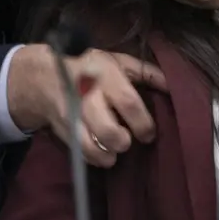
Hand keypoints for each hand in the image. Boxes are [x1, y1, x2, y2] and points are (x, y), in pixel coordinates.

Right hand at [6, 44, 165, 167]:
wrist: (45, 77)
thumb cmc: (90, 68)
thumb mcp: (117, 61)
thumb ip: (146, 73)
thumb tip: (173, 85)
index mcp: (104, 76)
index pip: (127, 103)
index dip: (142, 123)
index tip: (148, 133)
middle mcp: (86, 97)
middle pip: (107, 130)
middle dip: (123, 141)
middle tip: (128, 140)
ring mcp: (71, 117)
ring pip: (91, 148)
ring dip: (108, 155)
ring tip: (115, 148)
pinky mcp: (63, 132)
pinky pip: (80, 154)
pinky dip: (94, 159)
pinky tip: (102, 151)